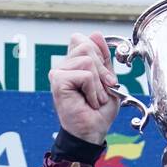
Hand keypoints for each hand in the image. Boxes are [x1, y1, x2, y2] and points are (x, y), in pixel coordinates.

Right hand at [50, 32, 121, 146]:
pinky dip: (93, 91)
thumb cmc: (99, 111)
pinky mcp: (58, 82)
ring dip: (98, 84)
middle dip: (102, 71)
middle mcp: (63, 65)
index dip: (100, 55)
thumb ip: (103, 57)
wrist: (93, 132)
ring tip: (95, 98)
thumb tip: (95, 34)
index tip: (105, 78)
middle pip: (87, 46)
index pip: (85, 40)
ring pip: (87, 61)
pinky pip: (85, 75)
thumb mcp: (108, 79)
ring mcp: (58, 73)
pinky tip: (88, 102)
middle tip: (103, 90)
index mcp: (73, 62)